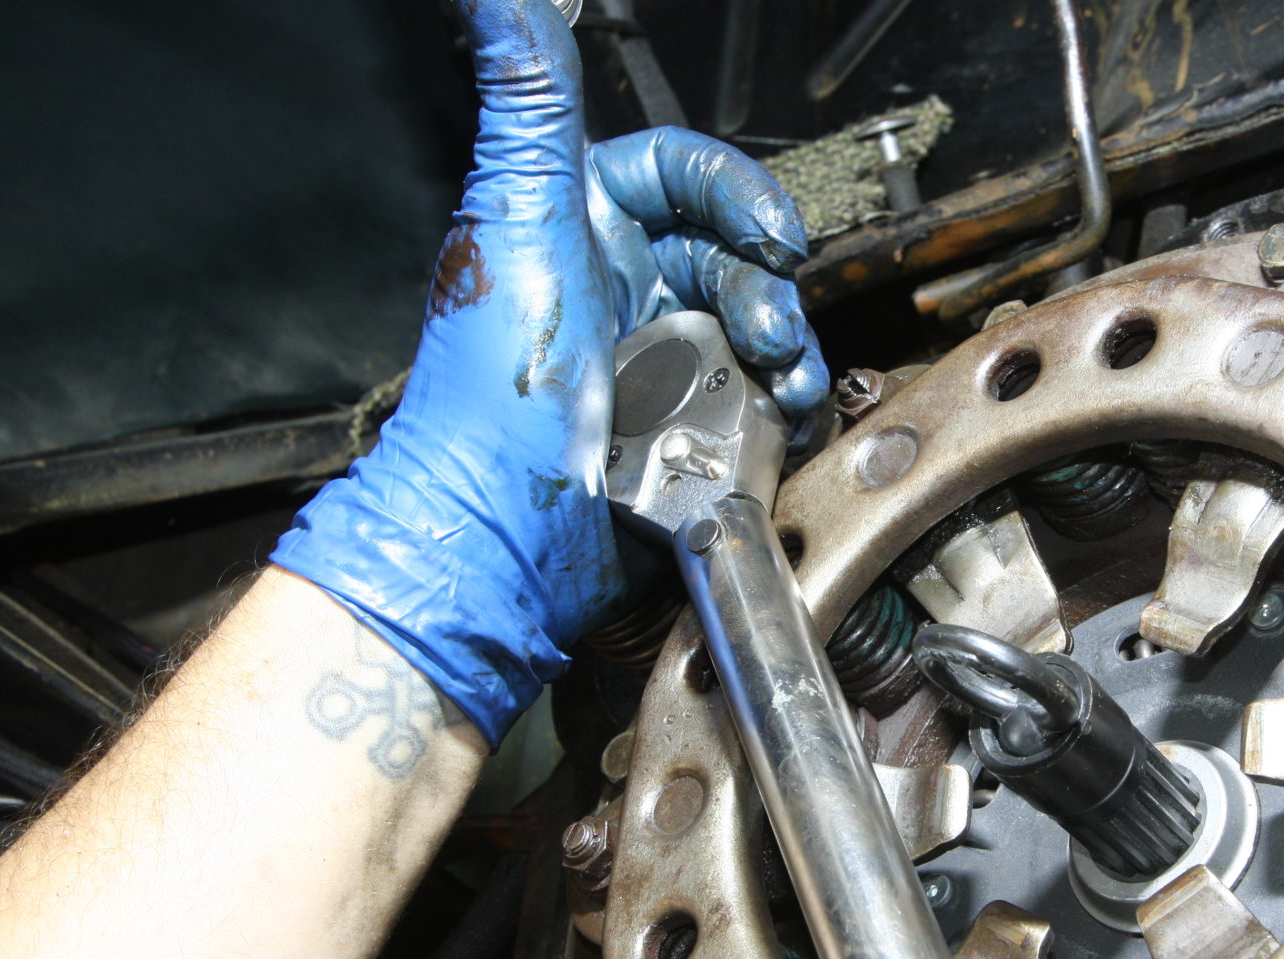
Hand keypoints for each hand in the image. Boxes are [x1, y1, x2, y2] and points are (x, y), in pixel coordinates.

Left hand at [271, 0, 824, 744]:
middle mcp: (620, 289)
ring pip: (757, 324)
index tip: (771, 230)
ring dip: (785, 342)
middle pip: (732, 250)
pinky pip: (762, 397)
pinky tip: (778, 412)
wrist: (508, 534)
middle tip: (764, 321)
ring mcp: (658, 363)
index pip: (676, 172)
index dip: (732, 188)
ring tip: (778, 374)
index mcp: (579, 228)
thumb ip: (529, 98)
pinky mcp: (688, 431)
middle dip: (766, 281)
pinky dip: (784, 402)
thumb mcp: (520, 218)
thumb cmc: (497, 390)